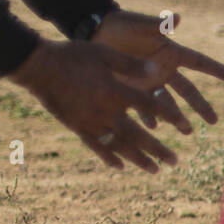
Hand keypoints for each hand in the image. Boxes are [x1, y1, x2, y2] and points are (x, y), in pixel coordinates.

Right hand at [8, 38, 174, 170]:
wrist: (37, 65)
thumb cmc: (72, 55)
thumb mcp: (104, 53)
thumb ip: (131, 65)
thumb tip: (158, 70)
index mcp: (116, 91)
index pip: (150, 107)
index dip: (170, 117)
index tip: (186, 127)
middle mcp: (106, 111)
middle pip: (137, 135)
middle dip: (157, 150)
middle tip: (175, 162)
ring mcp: (91, 122)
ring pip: (120, 145)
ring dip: (139, 159)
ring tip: (155, 170)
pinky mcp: (78, 127)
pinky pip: (97, 147)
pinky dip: (109, 157)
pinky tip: (121, 167)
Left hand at [93, 11, 223, 133]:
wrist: (93, 34)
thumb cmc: (118, 25)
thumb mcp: (137, 24)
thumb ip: (156, 25)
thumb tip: (177, 17)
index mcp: (170, 53)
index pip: (198, 62)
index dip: (215, 69)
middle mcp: (164, 71)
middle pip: (189, 91)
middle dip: (201, 106)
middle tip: (213, 121)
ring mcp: (150, 83)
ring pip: (169, 104)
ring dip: (177, 118)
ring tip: (186, 131)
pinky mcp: (134, 92)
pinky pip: (145, 109)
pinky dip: (149, 118)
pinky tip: (154, 128)